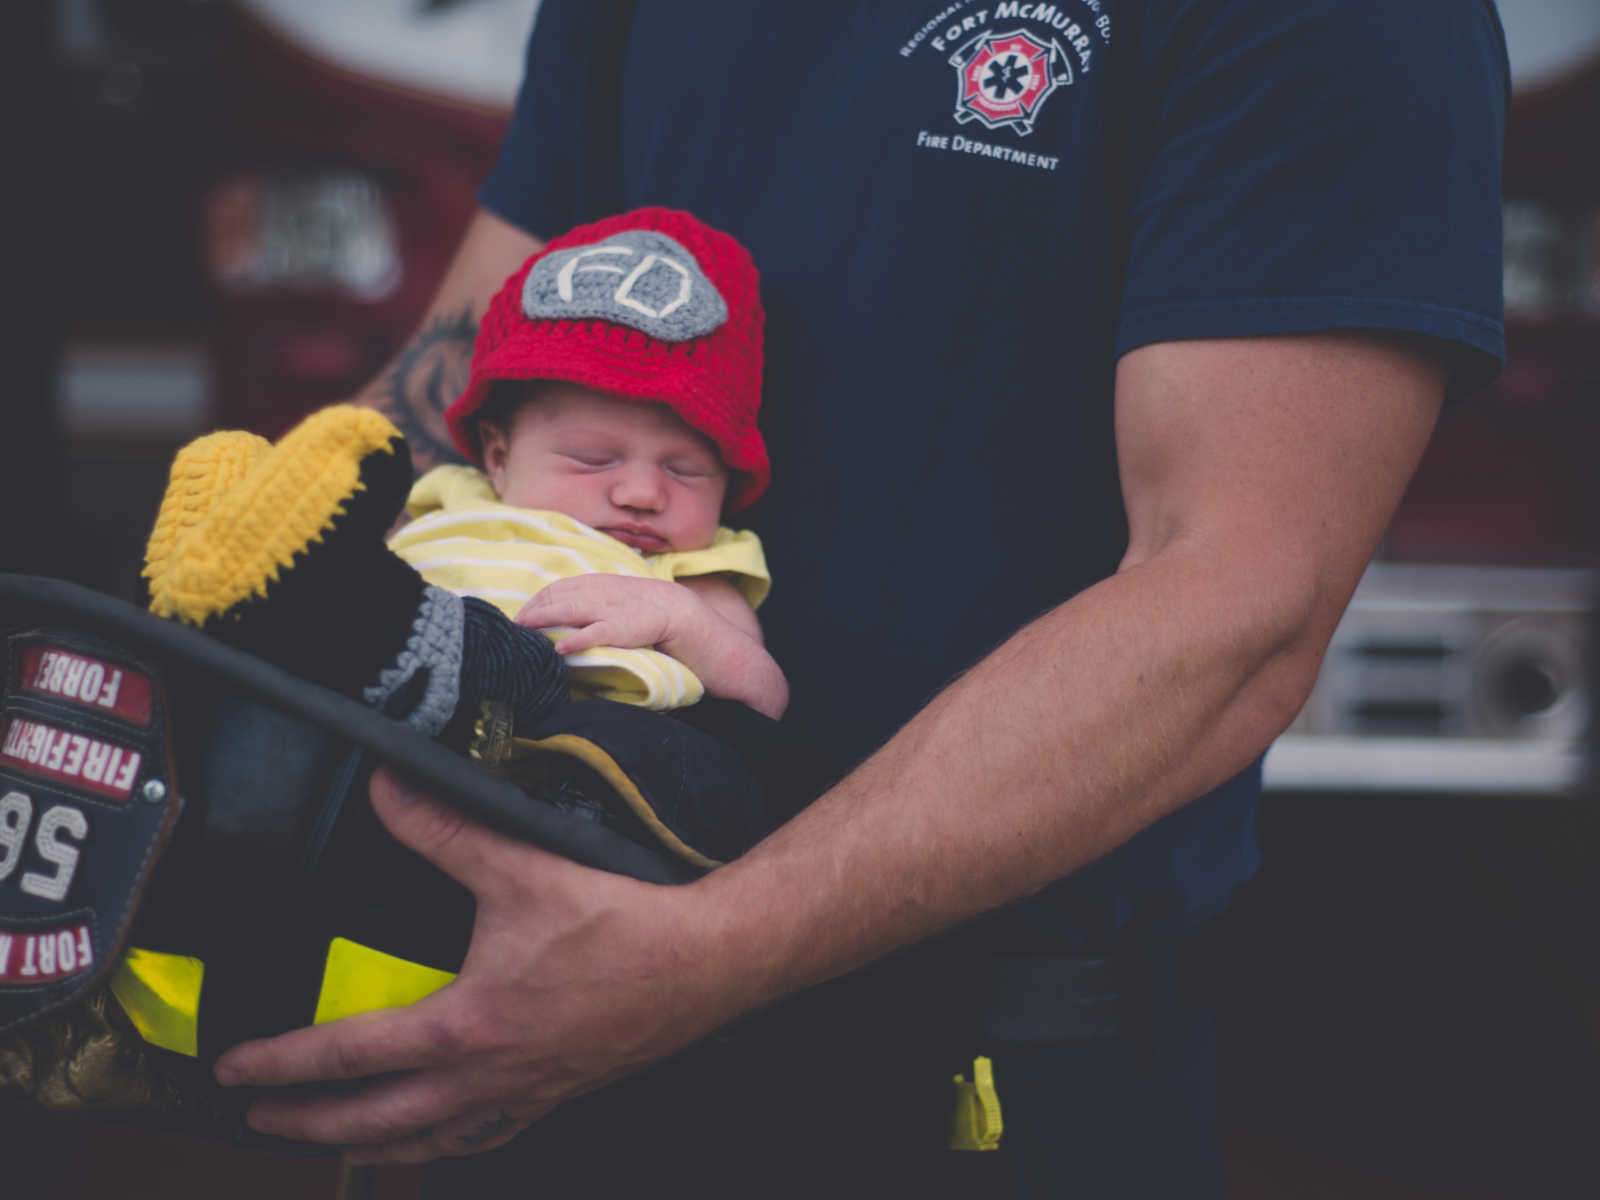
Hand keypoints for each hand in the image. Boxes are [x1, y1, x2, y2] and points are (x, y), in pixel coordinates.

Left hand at [211, 767, 740, 1163]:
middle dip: (308, 1127)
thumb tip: (385, 786)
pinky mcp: (561, 1092)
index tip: (234, 1069)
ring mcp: (527, 1094)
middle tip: (259, 1122)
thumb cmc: (623, 924)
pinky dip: (448, 1142)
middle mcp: (488, 1077)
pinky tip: (448, 1130)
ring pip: (431, 1143)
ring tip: (342, 1142)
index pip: (351, 1057)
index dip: (282, 1064)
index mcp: (467, 1028)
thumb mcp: (523, 865)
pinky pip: (487, 1137)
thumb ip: (446, 826)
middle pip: (376, 1125)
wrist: (708, 962)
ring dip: (374, 1145)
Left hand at [517, 574, 692, 657]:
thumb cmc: (635, 603)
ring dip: (542, 620)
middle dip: (531, 612)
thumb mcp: (607, 591)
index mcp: (591, 583)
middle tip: (514, 627)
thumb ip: (584, 595)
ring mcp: (605, 611)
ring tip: (525, 631)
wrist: (670, 608)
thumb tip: (556, 605)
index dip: (533, 603)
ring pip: (567, 612)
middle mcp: (594, 593)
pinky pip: (592, 634)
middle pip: (554, 599)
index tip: (520, 616)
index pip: (554, 590)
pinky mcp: (618, 629)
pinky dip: (575, 640)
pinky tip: (560, 649)